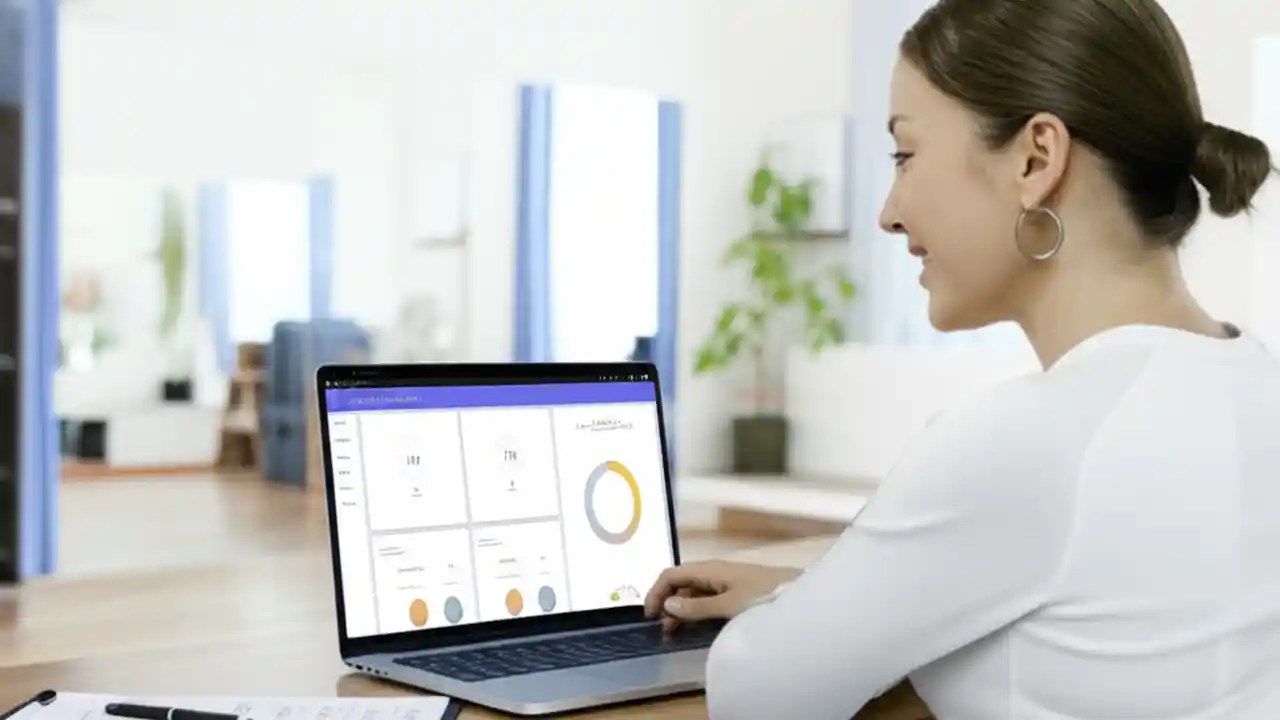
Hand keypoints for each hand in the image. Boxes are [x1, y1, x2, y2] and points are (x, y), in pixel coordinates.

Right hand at [644, 561, 801, 631]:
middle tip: (662, 629)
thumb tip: (668, 604)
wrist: (801, 597)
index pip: (672, 574)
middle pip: (682, 582)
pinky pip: (707, 598)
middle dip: (667, 602)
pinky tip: (695, 625)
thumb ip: (698, 607)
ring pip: (694, 592)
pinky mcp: (736, 591)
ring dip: (681, 609)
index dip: (656, 592)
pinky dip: (696, 611)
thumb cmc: (764, 597)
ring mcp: (726, 581)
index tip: (649, 615)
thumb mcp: (728, 606)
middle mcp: (715, 572)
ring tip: (675, 632)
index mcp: (711, 569)